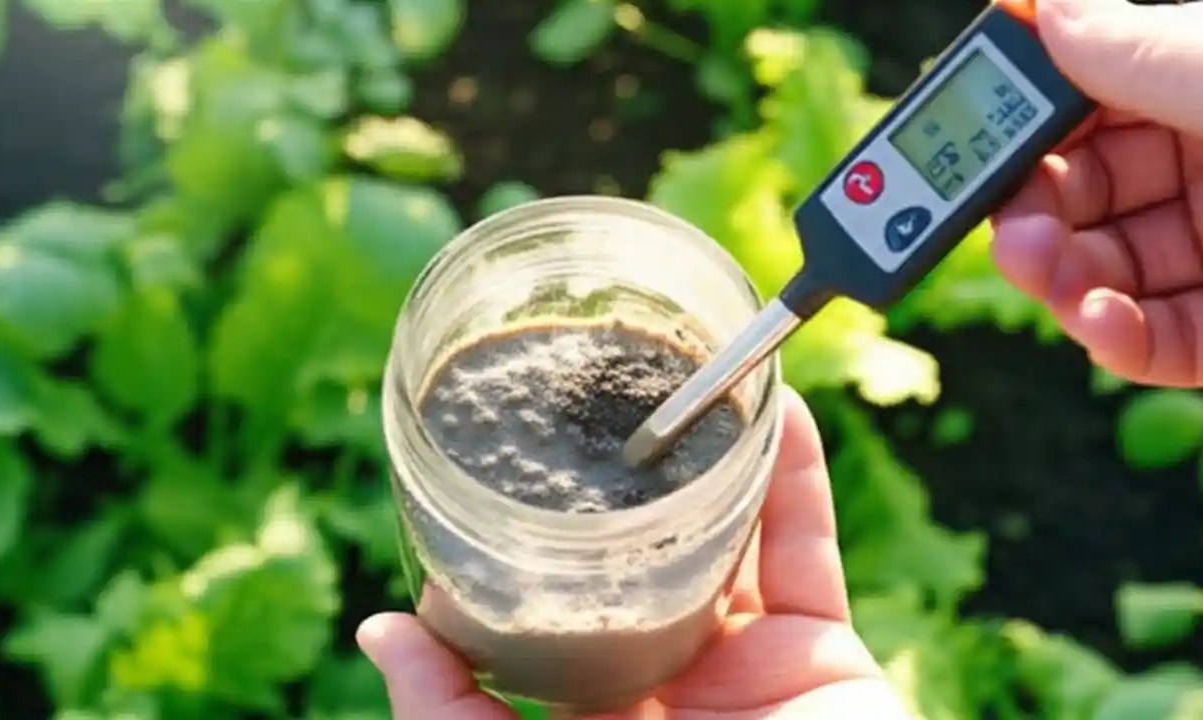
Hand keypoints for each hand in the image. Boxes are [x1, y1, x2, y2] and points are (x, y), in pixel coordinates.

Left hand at [355, 386, 909, 718]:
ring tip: (683, 377)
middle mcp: (668, 685)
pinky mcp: (823, 650)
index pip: (551, 612)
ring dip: (712, 457)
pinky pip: (806, 548)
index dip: (531, 541)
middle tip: (599, 399)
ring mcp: (747, 665)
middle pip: (642, 558)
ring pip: (725, 537)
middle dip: (628, 484)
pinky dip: (796, 476)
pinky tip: (777, 406)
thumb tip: (379, 632)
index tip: (504, 464)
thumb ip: (453, 718)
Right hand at [991, 0, 1202, 385]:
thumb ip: (1136, 51)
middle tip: (1012, 233)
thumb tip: (1038, 11)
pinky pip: (1157, 342)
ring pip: (1102, 272)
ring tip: (1050, 278)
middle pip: (1078, 194)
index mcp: (1201, 87)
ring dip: (1058, 282)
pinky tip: (1100, 325)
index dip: (1021, 120)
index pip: (1084, 101)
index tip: (965, 137)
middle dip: (1028, 215)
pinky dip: (1114, 340)